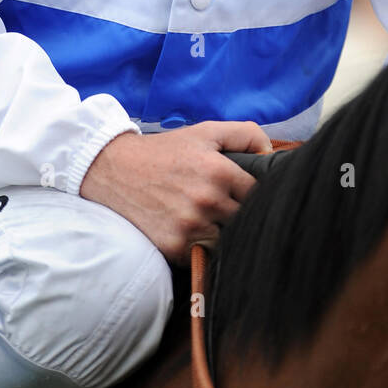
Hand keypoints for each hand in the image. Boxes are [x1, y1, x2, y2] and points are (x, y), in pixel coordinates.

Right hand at [79, 120, 272, 264]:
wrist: (116, 169)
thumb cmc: (166, 151)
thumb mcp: (205, 132)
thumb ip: (244, 135)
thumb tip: (271, 153)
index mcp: (219, 171)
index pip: (260, 194)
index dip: (256, 194)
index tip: (246, 193)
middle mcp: (207, 200)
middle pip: (246, 220)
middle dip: (241, 214)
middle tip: (227, 206)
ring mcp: (191, 226)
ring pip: (228, 241)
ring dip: (224, 233)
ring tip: (211, 219)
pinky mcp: (175, 247)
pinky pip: (205, 255)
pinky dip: (203, 247)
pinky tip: (194, 231)